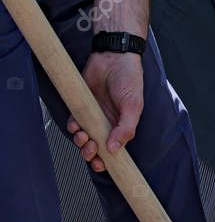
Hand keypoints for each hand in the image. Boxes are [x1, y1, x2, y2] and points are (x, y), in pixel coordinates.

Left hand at [67, 52, 144, 172]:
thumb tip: (114, 149)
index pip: (114, 150)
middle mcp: (108, 123)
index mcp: (122, 125)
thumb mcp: (133, 105)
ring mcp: (94, 115)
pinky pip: (74, 123)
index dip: (106, 161)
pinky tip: (76, 124)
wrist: (113, 56)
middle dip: (91, 154)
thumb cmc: (129, 77)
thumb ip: (126, 128)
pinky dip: (73, 128)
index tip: (100, 164)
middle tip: (90, 149)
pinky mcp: (82, 107)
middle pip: (97, 148)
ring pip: (84, 138)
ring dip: (81, 143)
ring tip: (83, 137)